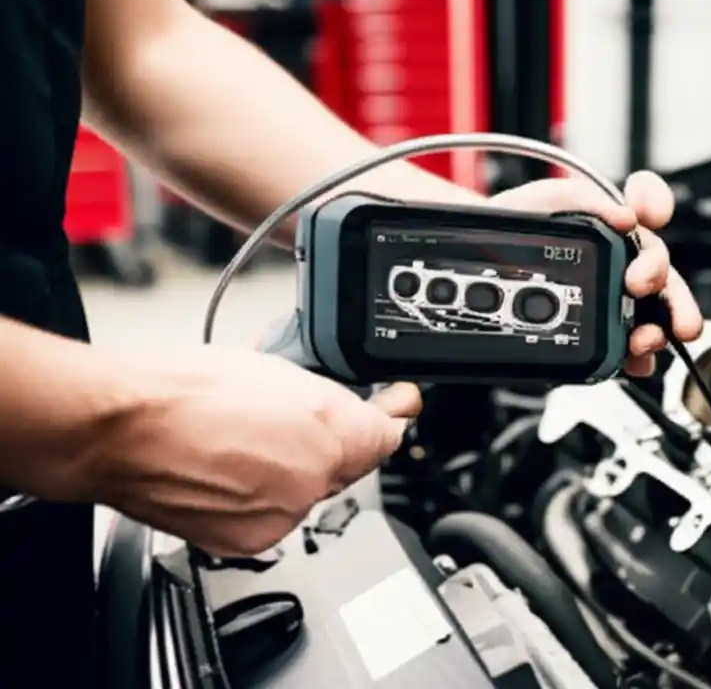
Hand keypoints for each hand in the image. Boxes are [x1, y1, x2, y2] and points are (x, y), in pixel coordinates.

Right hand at [87, 347, 421, 556]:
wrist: (116, 431)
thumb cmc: (179, 391)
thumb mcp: (272, 367)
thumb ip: (328, 395)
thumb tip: (364, 405)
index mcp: (328, 428)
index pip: (388, 433)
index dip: (391, 416)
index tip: (397, 407)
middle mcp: (313, 479)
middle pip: (347, 464)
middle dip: (328, 443)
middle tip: (286, 419)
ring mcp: (283, 514)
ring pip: (310, 492)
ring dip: (290, 473)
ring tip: (241, 444)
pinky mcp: (252, 541)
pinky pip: (275, 517)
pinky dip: (261, 500)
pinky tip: (229, 473)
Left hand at [489, 170, 703, 375]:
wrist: (493, 267)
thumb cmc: (524, 229)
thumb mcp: (545, 202)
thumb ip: (583, 200)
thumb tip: (625, 218)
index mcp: (614, 221)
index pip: (648, 201)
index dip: (655, 204)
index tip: (649, 215)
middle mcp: (625, 258)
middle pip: (657, 266)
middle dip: (659, 276)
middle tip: (640, 284)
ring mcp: (619, 296)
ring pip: (654, 310)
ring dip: (658, 325)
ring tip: (646, 337)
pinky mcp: (609, 331)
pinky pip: (632, 346)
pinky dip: (639, 357)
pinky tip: (636, 362)